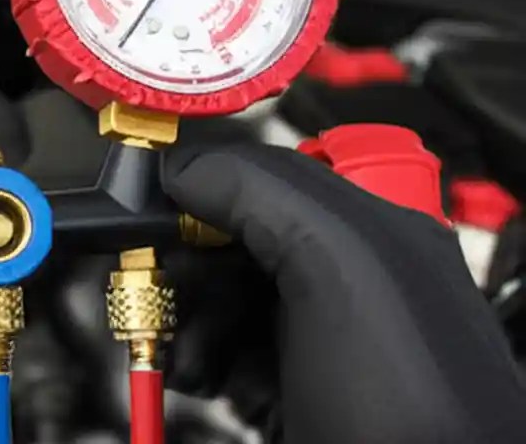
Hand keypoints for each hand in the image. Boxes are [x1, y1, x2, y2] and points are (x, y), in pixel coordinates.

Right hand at [162, 143, 525, 443]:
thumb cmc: (413, 408)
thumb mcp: (342, 263)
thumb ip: (265, 192)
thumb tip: (186, 167)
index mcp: (373, 232)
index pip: (269, 177)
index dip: (209, 188)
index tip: (163, 209)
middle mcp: (343, 281)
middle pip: (230, 240)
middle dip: (188, 266)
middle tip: (165, 285)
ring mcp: (312, 340)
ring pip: (215, 301)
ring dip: (185, 322)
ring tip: (189, 355)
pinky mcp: (286, 392)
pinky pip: (219, 357)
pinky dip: (194, 364)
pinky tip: (202, 379)